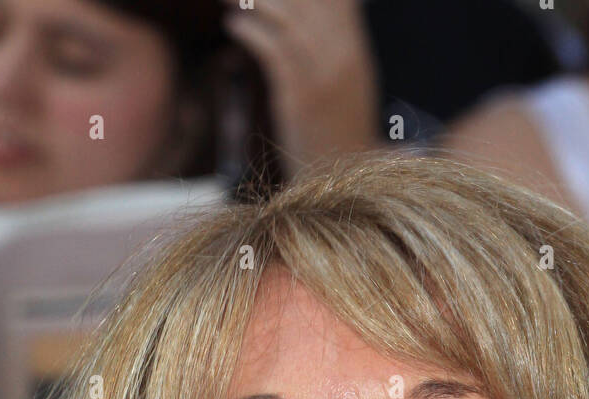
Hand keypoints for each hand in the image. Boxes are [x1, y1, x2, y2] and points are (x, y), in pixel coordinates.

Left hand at [221, 0, 380, 177]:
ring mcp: (324, 76)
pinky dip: (249, 31)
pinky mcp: (302, 97)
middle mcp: (344, 57)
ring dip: (256, 2)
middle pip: (307, 1)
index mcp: (355, 52)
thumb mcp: (344, 89)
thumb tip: (305, 25)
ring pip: (289, 17)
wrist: (345, 189)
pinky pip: (273, 49)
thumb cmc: (336, 141)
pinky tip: (233, 26)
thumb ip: (331, 51)